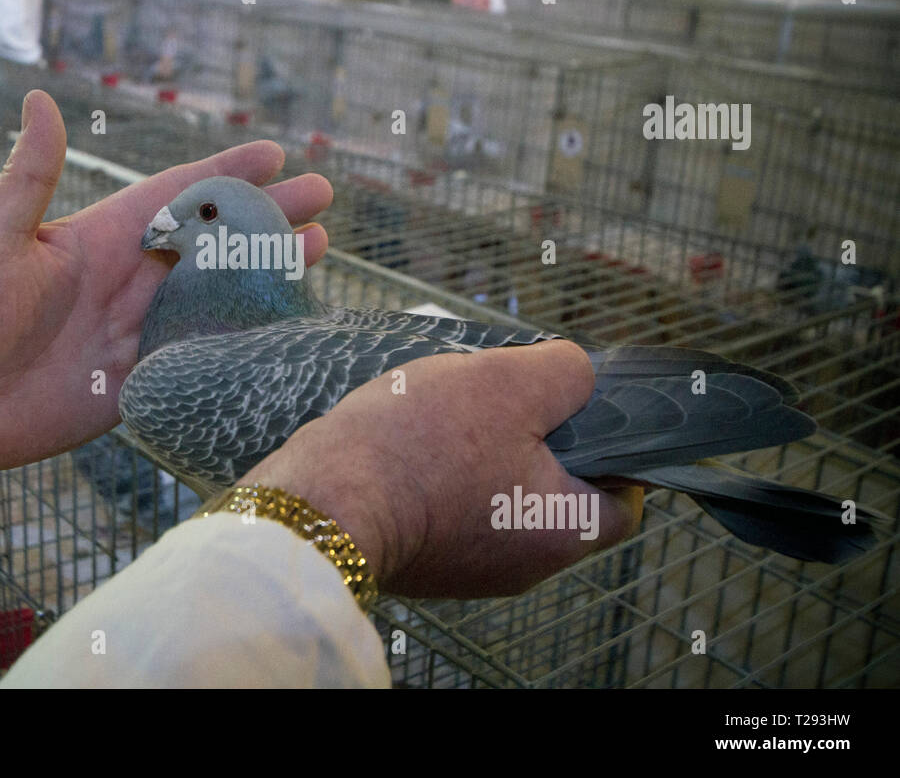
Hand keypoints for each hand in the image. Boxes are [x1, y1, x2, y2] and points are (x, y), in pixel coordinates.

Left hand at [0, 90, 333, 496]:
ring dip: (267, 271)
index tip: (274, 153)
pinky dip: (245, 336)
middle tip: (324, 198)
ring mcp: (139, 331)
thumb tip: (40, 98)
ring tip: (320, 249)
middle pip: (215, 241)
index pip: (177, 196)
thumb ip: (29, 177)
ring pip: (219, 293)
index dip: (226, 173)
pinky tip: (282, 323)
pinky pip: (204, 353)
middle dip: (267, 217)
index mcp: (100, 239)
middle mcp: (128, 280)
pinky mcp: (141, 380)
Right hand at [240, 341, 643, 598]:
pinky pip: (449, 510)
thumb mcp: (509, 382)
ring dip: (481, 454)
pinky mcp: (420, 562)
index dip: (613, 449)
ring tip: (444, 413)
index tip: (580, 411)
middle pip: (555, 494)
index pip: (623, 500)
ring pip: (499, 498)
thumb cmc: (418, 447)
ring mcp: (466, 569)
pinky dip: (439, 476)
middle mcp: (522, 566)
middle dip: (535, 440)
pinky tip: (409, 442)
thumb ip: (566, 373)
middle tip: (502, 398)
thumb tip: (578, 375)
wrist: (319, 501)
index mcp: (562, 532)